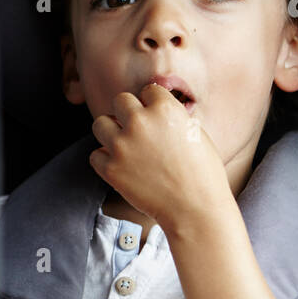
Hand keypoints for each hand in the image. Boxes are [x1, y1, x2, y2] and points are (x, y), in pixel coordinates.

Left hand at [89, 83, 229, 230]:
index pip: (147, 90)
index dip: (151, 104)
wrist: (195, 208)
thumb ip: (171, 116)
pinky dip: (105, 160)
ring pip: (100, 123)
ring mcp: (122, 145)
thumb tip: (153, 109)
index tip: (155, 118)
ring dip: (110, 132)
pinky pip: (95, 154)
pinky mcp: (110, 169)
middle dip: (127, 113)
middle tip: (137, 130)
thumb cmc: (202, 172)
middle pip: (120, 101)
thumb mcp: (194, 132)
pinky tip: (121, 166)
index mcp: (165, 109)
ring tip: (124, 146)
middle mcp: (140, 122)